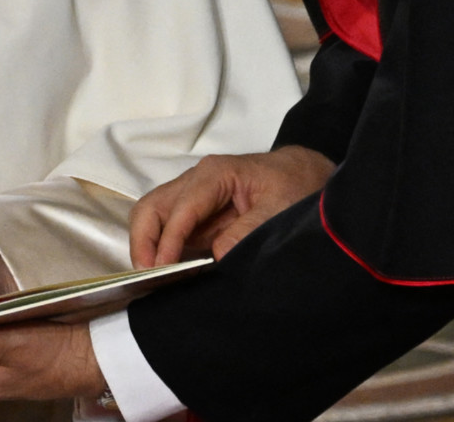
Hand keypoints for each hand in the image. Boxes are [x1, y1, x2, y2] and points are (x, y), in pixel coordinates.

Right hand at [130, 145, 335, 266]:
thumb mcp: (278, 210)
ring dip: (149, 248)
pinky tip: (168, 273)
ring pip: (154, 218)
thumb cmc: (296, 187)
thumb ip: (246, 233)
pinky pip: (169, 231)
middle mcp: (196, 182)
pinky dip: (161, 251)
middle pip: (152, 208)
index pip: (179, 209)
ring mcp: (194, 198)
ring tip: (154, 280)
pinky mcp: (199, 217)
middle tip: (148, 277)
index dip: (168, 241)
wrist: (308, 177)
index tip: (163, 271)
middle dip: (144, 242)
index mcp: (214, 174)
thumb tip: (214, 257)